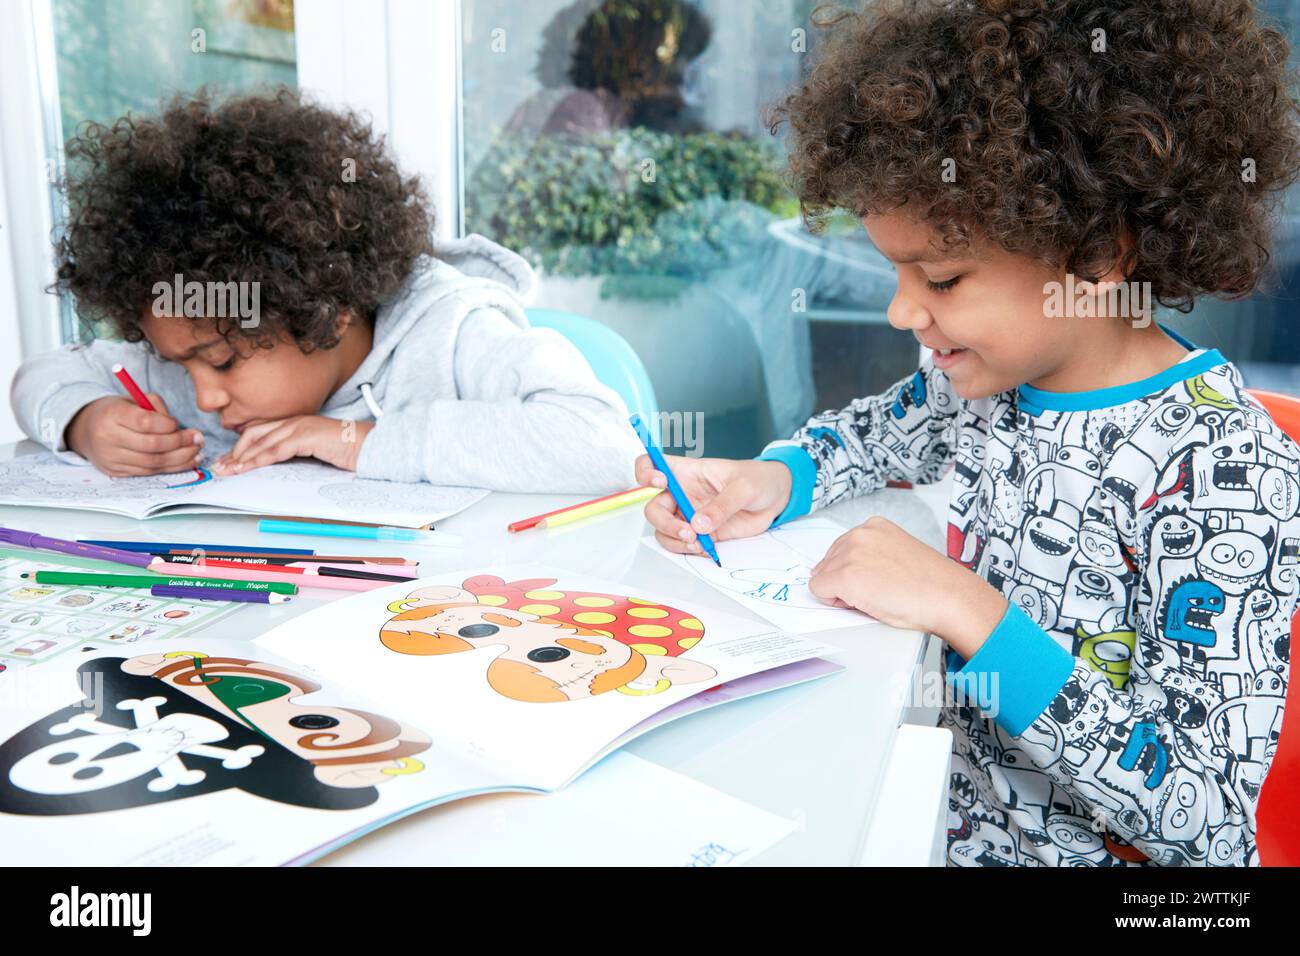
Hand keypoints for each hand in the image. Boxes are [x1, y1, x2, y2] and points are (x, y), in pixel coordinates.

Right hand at [65, 394, 204, 476]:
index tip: (178, 423)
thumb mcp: (134, 399)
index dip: (168, 425)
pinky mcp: (116, 472)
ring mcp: (111, 457)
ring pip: (153, 463)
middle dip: (180, 443)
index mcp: (112, 414)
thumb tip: (180, 428)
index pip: (145, 423)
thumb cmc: (118, 412)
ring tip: (197, 451)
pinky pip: (149, 472)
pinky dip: (171, 468)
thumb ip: (157, 407)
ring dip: (181, 458)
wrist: (87, 430)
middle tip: (198, 438)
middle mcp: (108, 438)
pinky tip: (186, 461)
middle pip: (152, 446)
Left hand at [212, 416, 373, 474]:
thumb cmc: (347, 451)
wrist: (370, 447)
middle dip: (234, 452)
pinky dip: (257, 460)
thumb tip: (277, 465)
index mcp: (296, 422)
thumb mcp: (315, 451)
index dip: (240, 447)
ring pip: (261, 442)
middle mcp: (294, 421)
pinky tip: (246, 469)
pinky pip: (275, 450)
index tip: (228, 461)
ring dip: (241, 459)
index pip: (260, 431)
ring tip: (227, 471)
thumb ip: (297, 452)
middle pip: (254, 434)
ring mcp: (300, 427)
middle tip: (221, 467)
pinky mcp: (306, 437)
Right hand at [635, 454, 792, 554]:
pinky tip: (704, 548)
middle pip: (653, 507)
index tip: (660, 483)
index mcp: (687, 471)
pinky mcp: (700, 533)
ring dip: (674, 540)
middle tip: (688, 532)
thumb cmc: (758, 480)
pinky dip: (687, 550)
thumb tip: (698, 524)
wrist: (776, 499)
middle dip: (664, 522)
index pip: (652, 465)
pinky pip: (682, 544)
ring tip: (697, 543)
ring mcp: (688, 515)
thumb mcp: (744, 487)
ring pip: (663, 530)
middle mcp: (682, 493)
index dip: (646, 472)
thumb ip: (722, 505)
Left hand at [809, 516, 1007, 656]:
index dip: (851, 571)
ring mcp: (851, 554)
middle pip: (828, 562)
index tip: (871, 580)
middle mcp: (860, 534)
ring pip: (822, 577)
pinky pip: (818, 590)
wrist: (948, 597)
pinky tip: (863, 603)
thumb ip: (870, 555)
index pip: (841, 549)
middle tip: (876, 592)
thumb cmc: (930, 584)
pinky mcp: (845, 576)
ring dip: (840, 592)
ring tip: (875, 597)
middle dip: (842, 581)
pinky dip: (834, 602)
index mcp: (874, 526)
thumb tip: (845, 572)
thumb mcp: (896, 554)